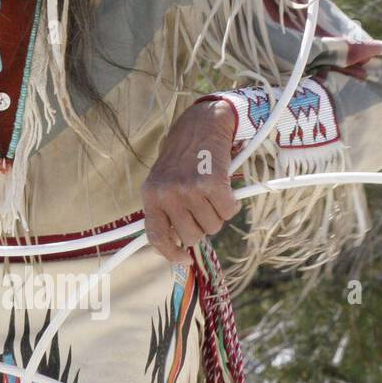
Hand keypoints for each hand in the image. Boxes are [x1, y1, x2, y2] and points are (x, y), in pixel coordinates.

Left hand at [140, 99, 241, 263]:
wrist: (203, 123)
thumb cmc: (184, 155)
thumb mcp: (163, 180)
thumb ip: (165, 210)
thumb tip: (175, 246)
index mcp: (151, 195)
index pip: (157, 238)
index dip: (171, 254)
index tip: (184, 260)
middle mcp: (167, 194)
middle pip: (192, 236)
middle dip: (202, 225)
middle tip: (203, 206)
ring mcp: (190, 190)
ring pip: (213, 226)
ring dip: (217, 213)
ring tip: (211, 192)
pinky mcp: (213, 184)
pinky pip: (228, 211)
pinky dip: (231, 203)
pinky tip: (224, 187)